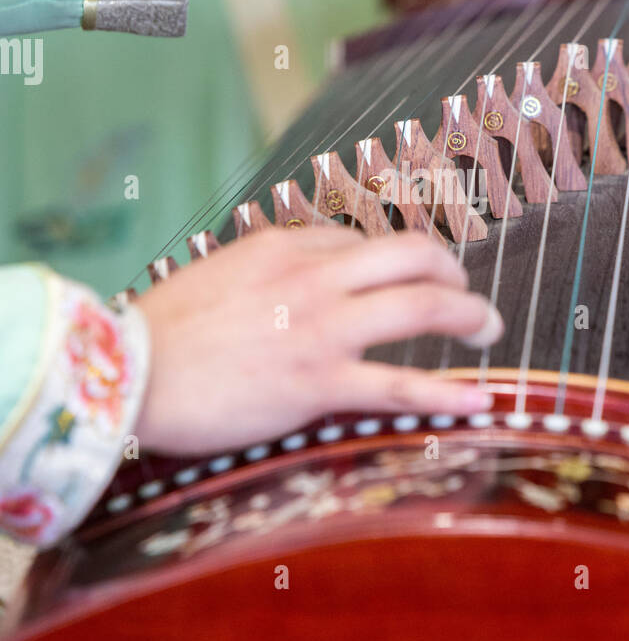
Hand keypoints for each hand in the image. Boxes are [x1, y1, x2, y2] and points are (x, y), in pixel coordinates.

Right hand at [134, 227, 502, 456]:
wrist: (127, 377)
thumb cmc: (159, 336)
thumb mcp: (215, 278)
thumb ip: (263, 274)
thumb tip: (290, 287)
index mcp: (283, 248)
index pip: (360, 242)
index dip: (392, 263)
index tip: (404, 281)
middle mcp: (312, 277)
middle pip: (411, 254)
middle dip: (452, 269)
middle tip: (466, 291)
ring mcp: (321, 328)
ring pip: (422, 306)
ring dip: (470, 315)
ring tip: (489, 330)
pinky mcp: (319, 382)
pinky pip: (401, 385)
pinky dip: (450, 392)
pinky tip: (482, 398)